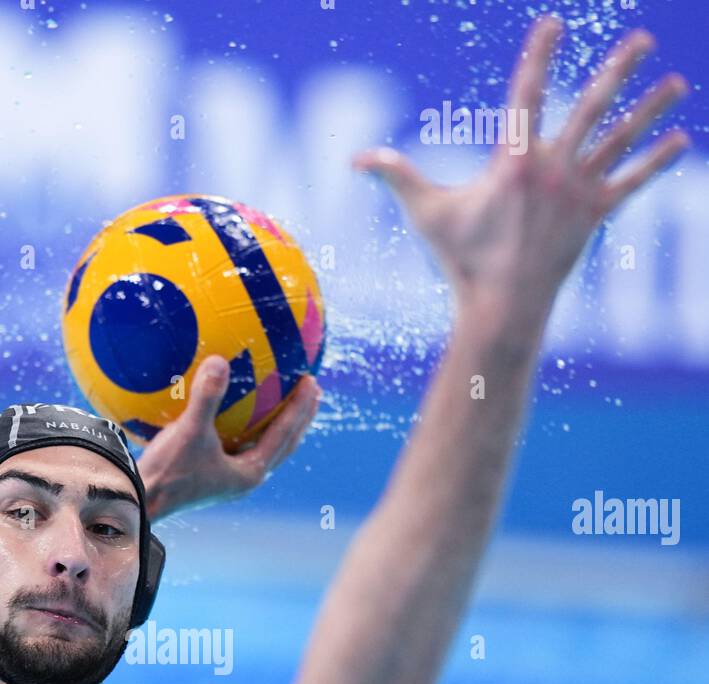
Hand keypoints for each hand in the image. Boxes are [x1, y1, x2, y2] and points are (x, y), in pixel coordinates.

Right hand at [136, 355, 320, 520]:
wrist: (139, 501)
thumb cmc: (167, 473)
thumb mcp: (189, 432)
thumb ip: (206, 397)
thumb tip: (220, 361)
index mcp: (249, 473)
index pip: (284, 435)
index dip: (300, 408)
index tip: (312, 382)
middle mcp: (244, 479)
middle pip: (283, 445)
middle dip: (299, 419)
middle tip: (313, 392)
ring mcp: (229, 480)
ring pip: (264, 449)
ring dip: (277, 426)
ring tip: (284, 403)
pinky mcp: (212, 476)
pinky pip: (238, 446)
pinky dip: (245, 428)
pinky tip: (233, 411)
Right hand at [354, 18, 689, 326]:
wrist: (502, 307)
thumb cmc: (461, 261)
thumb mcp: (425, 214)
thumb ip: (395, 178)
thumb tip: (354, 161)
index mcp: (515, 160)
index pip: (528, 92)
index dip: (540, 54)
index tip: (553, 23)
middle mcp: (554, 168)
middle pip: (593, 106)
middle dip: (619, 69)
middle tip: (643, 40)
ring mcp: (578, 191)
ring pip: (620, 139)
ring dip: (651, 108)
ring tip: (676, 82)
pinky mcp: (594, 216)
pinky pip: (631, 182)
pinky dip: (656, 161)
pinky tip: (680, 140)